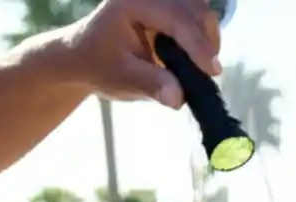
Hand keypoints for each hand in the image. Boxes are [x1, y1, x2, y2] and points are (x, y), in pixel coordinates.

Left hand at [68, 0, 221, 108]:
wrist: (83, 56)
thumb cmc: (99, 66)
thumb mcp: (122, 79)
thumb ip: (151, 85)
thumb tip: (179, 98)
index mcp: (131, 2)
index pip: (175, 18)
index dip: (197, 44)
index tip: (212, 71)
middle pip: (193, 7)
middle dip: (206, 39)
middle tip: (210, 72)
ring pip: (198, 6)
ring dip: (207, 35)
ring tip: (204, 64)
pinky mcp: (165, 4)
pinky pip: (194, 11)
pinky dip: (202, 32)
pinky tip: (200, 55)